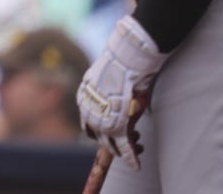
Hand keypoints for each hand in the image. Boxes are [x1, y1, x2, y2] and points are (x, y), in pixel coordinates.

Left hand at [78, 16, 166, 170]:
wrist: (128, 58)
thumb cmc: (123, 64)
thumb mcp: (112, 79)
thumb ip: (112, 94)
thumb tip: (120, 104)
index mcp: (84, 95)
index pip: (88, 120)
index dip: (101, 130)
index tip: (116, 133)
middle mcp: (88, 108)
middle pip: (96, 134)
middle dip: (113, 142)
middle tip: (132, 143)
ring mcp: (100, 116)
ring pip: (109, 142)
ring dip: (123, 149)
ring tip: (138, 148)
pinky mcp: (115, 123)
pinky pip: (122, 144)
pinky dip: (130, 155)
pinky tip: (137, 163)